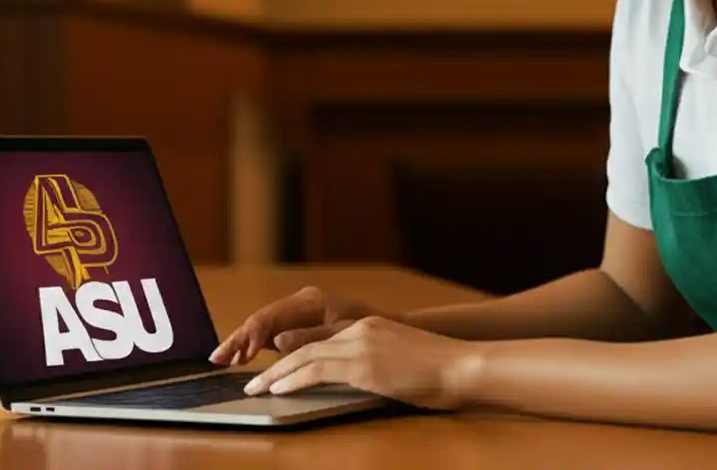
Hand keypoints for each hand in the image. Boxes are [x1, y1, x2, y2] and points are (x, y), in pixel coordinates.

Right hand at [209, 286, 387, 365]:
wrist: (398, 329)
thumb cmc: (376, 330)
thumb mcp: (346, 334)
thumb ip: (311, 337)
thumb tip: (277, 342)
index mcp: (310, 302)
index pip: (269, 318)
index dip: (250, 337)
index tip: (239, 357)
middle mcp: (302, 304)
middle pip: (262, 321)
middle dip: (239, 340)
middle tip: (217, 359)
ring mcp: (302, 314)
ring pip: (265, 328)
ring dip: (244, 343)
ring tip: (224, 360)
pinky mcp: (305, 326)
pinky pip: (275, 333)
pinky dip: (258, 345)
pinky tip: (244, 357)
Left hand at [242, 316, 482, 410]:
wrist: (463, 365)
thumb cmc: (442, 370)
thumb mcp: (401, 362)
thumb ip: (374, 363)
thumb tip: (361, 377)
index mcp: (370, 326)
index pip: (320, 340)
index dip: (293, 355)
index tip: (275, 370)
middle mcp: (361, 329)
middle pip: (305, 345)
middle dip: (275, 365)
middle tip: (253, 381)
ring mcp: (361, 344)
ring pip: (305, 357)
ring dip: (276, 374)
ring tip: (255, 389)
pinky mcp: (364, 364)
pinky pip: (317, 369)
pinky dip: (292, 379)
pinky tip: (278, 389)